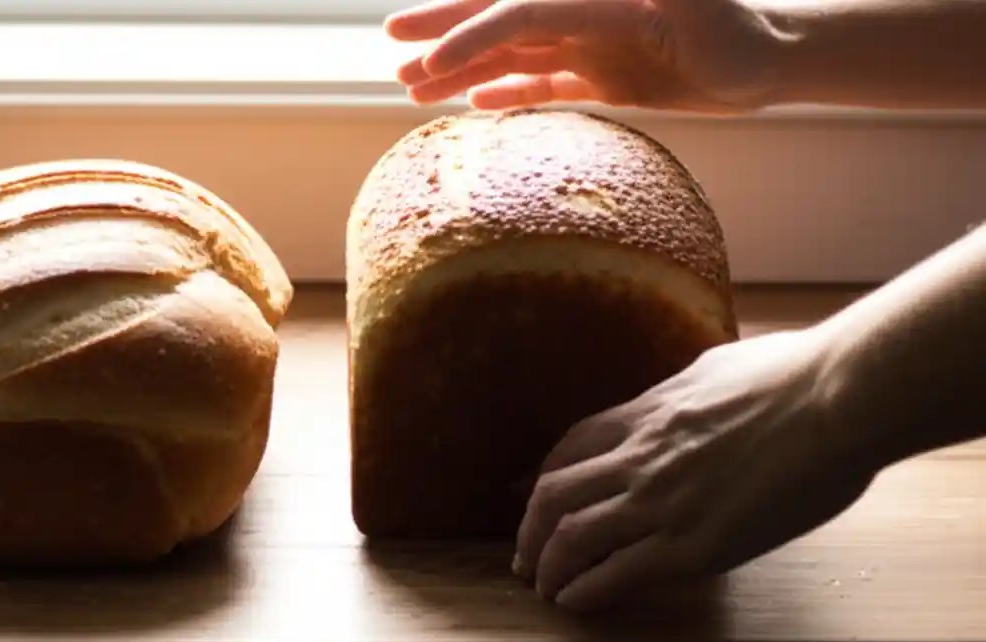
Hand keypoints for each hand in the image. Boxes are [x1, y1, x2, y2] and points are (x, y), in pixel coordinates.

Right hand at [385, 0, 789, 111]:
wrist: (771, 61)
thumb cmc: (735, 26)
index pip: (518, 11)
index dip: (470, 33)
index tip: (429, 59)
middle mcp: (582, 12)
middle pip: (500, 20)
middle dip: (445, 31)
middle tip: (392, 45)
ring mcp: (590, 44)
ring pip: (512, 57)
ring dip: (463, 71)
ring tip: (412, 89)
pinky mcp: (606, 75)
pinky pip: (545, 85)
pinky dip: (509, 93)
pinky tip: (475, 107)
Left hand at [514, 327, 880, 611]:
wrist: (836, 399)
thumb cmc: (796, 373)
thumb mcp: (717, 367)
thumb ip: (687, 389)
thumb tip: (686, 394)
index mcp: (646, 413)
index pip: (570, 448)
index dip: (541, 478)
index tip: (528, 498)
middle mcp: (638, 458)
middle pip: (554, 496)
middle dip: (530, 531)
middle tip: (525, 557)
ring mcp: (660, 503)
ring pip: (573, 538)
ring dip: (549, 567)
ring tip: (544, 588)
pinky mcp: (692, 546)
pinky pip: (617, 574)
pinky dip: (586, 593)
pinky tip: (575, 605)